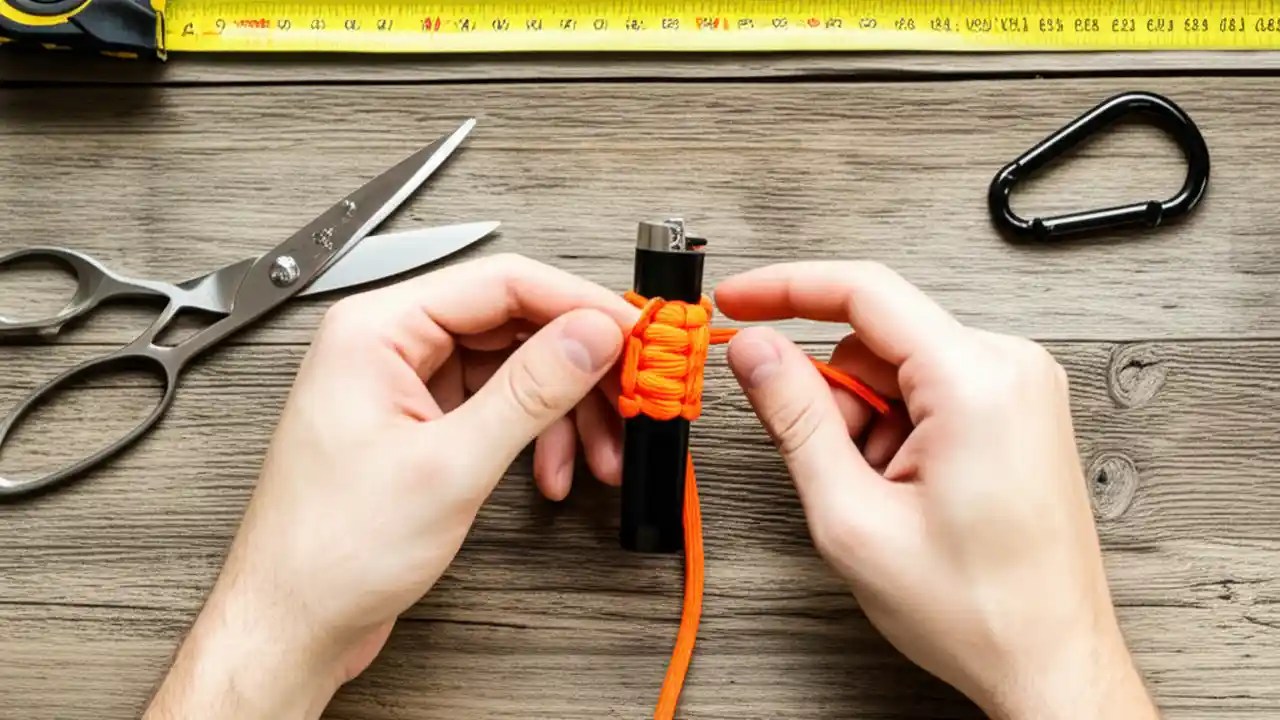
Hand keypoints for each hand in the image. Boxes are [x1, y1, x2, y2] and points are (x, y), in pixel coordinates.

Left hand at [145, 254, 636, 719]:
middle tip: (630, 398)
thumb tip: (590, 335)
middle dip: (578, 369)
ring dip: (565, 412)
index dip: (577, 304)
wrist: (293, 623)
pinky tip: (554, 472)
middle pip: (513, 324)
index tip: (634, 334)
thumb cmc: (331, 551)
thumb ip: (530, 391)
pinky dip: (535, 436)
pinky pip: (496, 406)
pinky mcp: (418, 424)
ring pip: (513, 369)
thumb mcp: (450, 465)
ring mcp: (404, 386)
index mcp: (376, 330)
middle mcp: (388, 346)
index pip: (501, 283)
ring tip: (598, 456)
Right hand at [717, 262, 1156, 719]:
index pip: (863, 291)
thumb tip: (755, 350)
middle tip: (833, 471)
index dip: (784, 288)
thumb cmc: (976, 610)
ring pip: (896, 368)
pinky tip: (907, 490)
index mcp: (976, 381)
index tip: (734, 301)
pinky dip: (896, 432)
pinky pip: (927, 390)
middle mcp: (1009, 367)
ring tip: (882, 497)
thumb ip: (796, 419)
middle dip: (833, 397)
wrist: (1049, 663)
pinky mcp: (1015, 409)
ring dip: (865, 423)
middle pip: (876, 339)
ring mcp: (1018, 387)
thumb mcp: (853, 518)